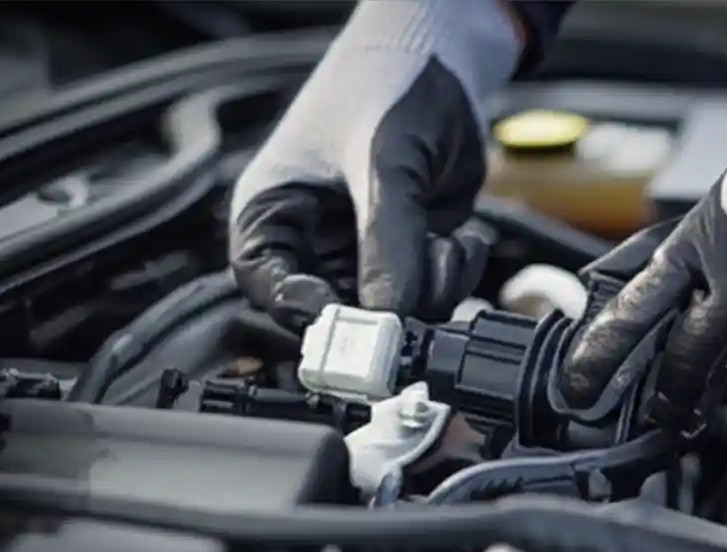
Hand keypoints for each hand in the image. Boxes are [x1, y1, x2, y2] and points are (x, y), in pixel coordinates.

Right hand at [229, 0, 519, 329]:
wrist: (444, 59)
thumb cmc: (386, 86)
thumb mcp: (383, 163)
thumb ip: (387, 241)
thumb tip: (389, 313)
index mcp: (274, 211)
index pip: (264, 281)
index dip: (297, 307)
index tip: (341, 316)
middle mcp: (315, 238)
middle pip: (334, 309)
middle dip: (381, 309)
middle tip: (412, 306)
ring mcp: (368, 249)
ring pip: (390, 308)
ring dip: (428, 289)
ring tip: (446, 244)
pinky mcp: (413, 251)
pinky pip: (431, 291)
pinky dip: (454, 274)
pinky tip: (462, 237)